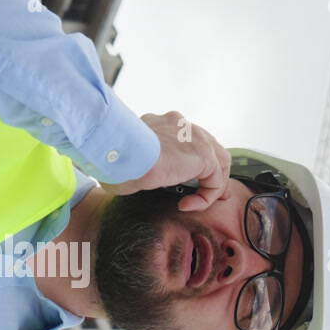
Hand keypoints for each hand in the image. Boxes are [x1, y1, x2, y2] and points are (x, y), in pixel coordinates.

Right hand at [99, 111, 231, 211]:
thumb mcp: (125, 161)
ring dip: (210, 185)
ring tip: (197, 203)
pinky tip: (186, 206)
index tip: (186, 182)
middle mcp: (180, 125)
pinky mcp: (202, 154)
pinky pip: (215, 180)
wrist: (118, 151)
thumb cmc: (111, 157)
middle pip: (208, 147)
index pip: (186, 140)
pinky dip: (205, 196)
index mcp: (162, 124)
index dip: (190, 163)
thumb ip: (135, 164)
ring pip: (218, 162)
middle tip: (206, 193)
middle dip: (211, 172)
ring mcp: (194, 136)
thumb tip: (127, 178)